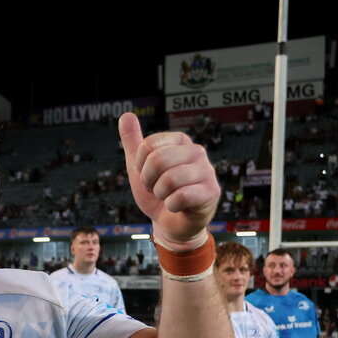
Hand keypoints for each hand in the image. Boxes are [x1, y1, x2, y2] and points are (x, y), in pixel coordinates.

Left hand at [119, 113, 219, 248]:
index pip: (147, 146)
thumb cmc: (157, 193)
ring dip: (160, 195)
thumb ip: (133, 142)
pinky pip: (181, 196)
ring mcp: (207, 171)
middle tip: (157, 189)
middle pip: (158, 160)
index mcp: (180, 140)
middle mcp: (196, 151)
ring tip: (167, 197)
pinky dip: (171, 206)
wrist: (170, 223)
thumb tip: (126, 115)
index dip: (140, 167)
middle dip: (149, 181)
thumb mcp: (139, 167)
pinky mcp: (211, 192)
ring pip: (169, 179)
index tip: (148, 176)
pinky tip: (177, 207)